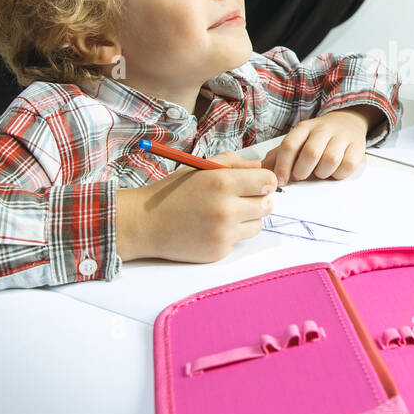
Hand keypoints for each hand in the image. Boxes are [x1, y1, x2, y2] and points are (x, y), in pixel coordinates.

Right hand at [116, 150, 276, 262]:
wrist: (145, 224)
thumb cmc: (173, 193)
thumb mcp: (200, 168)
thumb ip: (232, 162)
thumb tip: (259, 167)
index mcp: (222, 182)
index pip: (268, 181)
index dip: (264, 181)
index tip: (255, 184)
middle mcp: (226, 208)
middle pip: (268, 204)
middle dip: (258, 200)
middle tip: (242, 199)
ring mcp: (223, 232)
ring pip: (258, 224)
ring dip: (248, 219)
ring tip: (226, 213)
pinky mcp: (219, 251)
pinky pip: (240, 240)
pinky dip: (232, 234)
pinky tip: (213, 228)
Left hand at [260, 109, 370, 185]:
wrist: (348, 121)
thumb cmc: (318, 137)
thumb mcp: (298, 140)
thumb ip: (279, 155)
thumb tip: (261, 170)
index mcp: (304, 127)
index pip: (290, 145)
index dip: (283, 166)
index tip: (280, 181)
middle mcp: (323, 129)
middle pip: (310, 153)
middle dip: (303, 171)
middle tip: (301, 176)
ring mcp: (342, 137)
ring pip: (330, 160)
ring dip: (322, 173)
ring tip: (319, 171)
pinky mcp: (357, 146)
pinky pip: (347, 166)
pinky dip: (338, 174)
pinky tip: (334, 171)